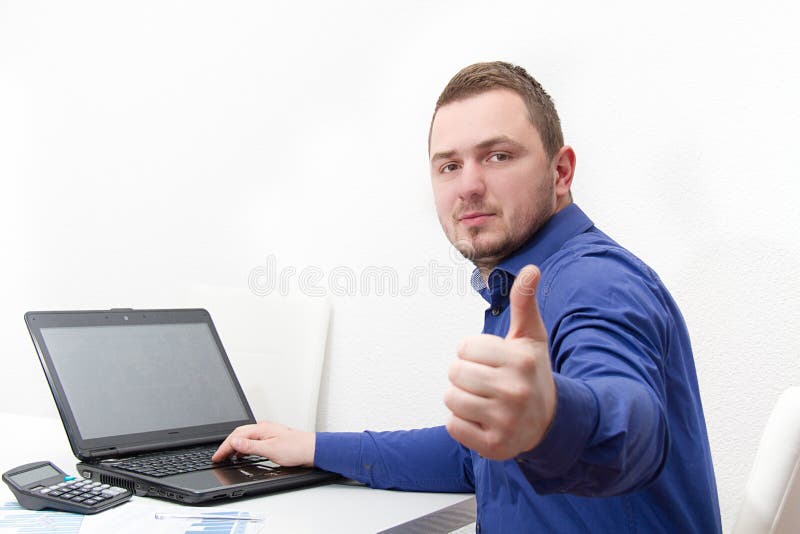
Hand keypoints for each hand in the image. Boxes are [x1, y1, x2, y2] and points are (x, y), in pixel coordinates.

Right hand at [211, 421, 315, 466]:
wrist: (312, 450)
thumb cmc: (296, 449)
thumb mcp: (270, 449)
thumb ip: (250, 446)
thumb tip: (234, 442)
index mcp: (261, 429)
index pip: (236, 436)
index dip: (224, 447)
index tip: (217, 456)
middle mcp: (264, 428)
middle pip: (239, 434)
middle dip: (227, 445)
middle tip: (219, 457)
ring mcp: (268, 433)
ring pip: (246, 437)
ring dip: (235, 446)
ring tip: (228, 457)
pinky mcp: (272, 439)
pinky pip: (253, 441)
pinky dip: (244, 448)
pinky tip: (244, 455)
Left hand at [444, 264, 555, 459]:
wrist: (550, 422)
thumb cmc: (531, 372)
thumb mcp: (531, 337)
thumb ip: (525, 302)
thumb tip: (531, 268)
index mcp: (520, 360)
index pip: (464, 348)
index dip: (472, 353)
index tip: (491, 361)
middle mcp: (515, 390)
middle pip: (455, 373)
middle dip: (464, 375)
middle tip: (486, 382)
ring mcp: (505, 421)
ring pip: (451, 399)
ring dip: (461, 399)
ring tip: (484, 400)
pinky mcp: (494, 446)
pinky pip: (453, 427)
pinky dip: (462, 424)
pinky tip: (483, 420)